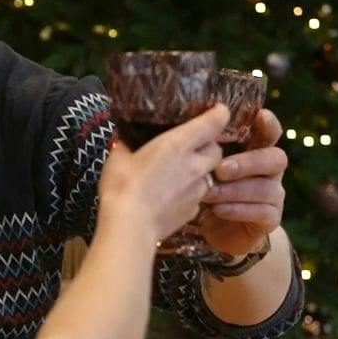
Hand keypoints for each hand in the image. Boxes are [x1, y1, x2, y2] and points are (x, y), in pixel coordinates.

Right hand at [100, 103, 226, 244]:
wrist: (130, 228)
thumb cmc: (122, 187)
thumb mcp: (118, 158)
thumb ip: (126, 145)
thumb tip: (125, 139)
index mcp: (179, 144)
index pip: (214, 122)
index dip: (219, 113)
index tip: (217, 110)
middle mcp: (195, 165)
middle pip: (217, 150)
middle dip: (209, 146)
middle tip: (194, 147)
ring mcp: (197, 190)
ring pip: (210, 175)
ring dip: (201, 171)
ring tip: (182, 174)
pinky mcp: (193, 211)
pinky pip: (199, 197)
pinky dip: (191, 193)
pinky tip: (173, 196)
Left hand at [198, 106, 286, 257]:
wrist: (218, 232)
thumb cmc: (211, 191)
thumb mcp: (207, 169)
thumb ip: (209, 149)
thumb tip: (201, 121)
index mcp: (257, 152)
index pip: (270, 134)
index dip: (269, 124)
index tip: (261, 114)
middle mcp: (271, 172)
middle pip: (275, 159)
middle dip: (248, 162)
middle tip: (220, 169)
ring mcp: (274, 196)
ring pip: (265, 188)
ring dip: (234, 190)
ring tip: (209, 194)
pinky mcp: (271, 219)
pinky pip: (261, 212)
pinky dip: (238, 210)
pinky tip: (218, 210)